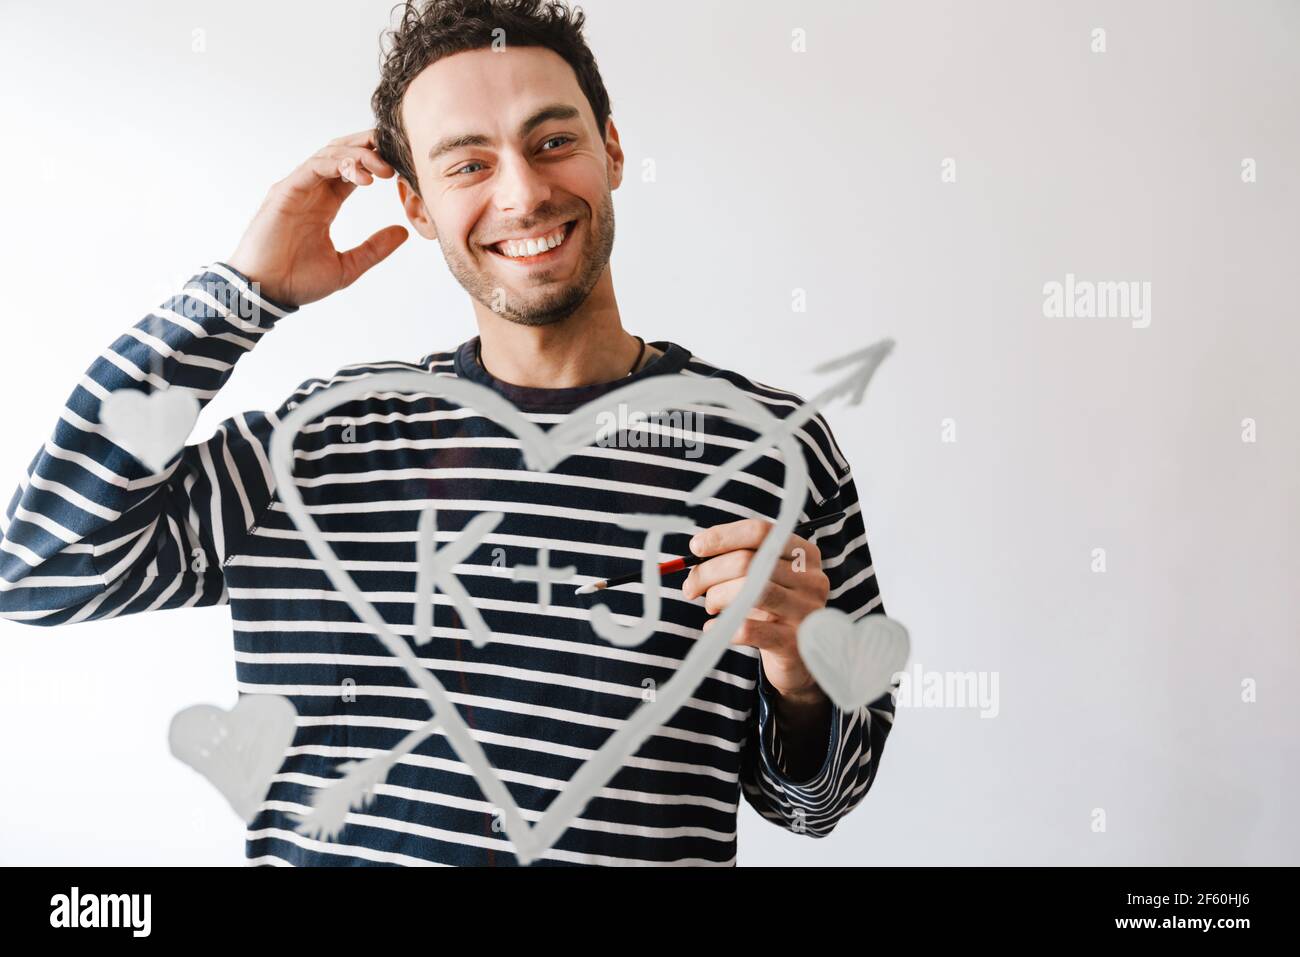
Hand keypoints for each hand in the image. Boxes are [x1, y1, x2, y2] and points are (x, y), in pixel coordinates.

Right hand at [226, 129, 408, 306]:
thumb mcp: (347, 267)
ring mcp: (298, 188)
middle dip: (370, 149)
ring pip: (330, 155)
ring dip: (359, 156)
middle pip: (342, 153)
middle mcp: (311, 190)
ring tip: (383, 169)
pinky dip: (338, 165)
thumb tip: (403, 232)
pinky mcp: (285, 192)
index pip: (352, 170)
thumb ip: (374, 249)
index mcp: (325, 204)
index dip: (376, 163)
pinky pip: (313, 167)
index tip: (401, 168)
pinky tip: (361, 177)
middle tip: (396, 156)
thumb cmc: (298, 280)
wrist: (267, 292)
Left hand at [681, 517, 831, 701]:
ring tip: (709, 606)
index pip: (760, 532)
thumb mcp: (764, 578)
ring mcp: (805, 612)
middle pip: (748, 562)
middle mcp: (811, 579)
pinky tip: (714, 627)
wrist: (798, 657)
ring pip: (749, 591)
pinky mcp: (792, 643)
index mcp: (804, 554)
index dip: (722, 536)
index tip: (696, 547)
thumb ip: (738, 560)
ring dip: (716, 596)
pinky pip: (748, 629)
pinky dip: (722, 626)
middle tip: (691, 587)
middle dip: (708, 572)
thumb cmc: (773, 609)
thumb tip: (698, 553)